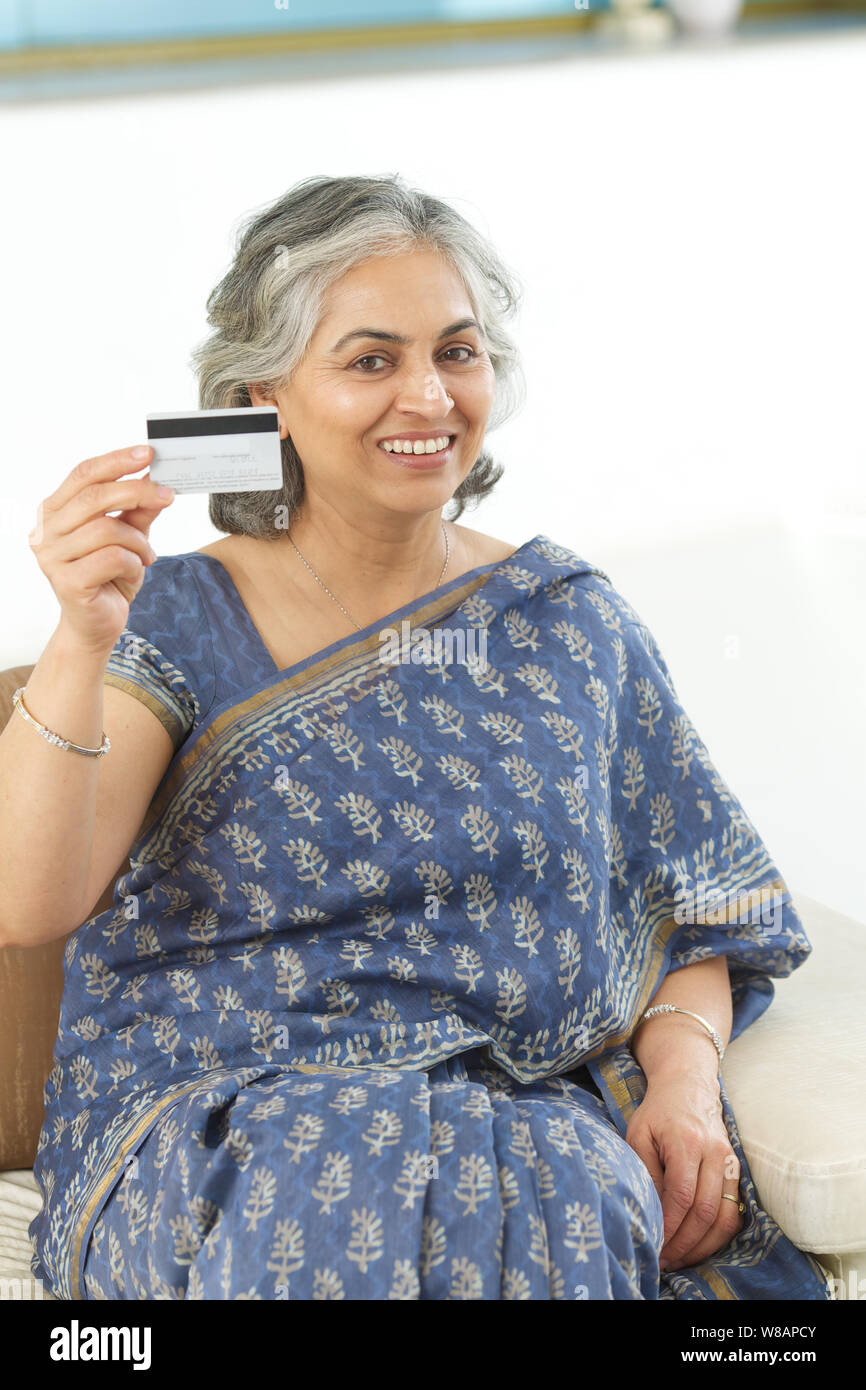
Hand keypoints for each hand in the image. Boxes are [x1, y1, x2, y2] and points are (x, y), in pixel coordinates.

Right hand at [28, 445, 173, 653]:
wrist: (97, 626)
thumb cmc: (109, 577)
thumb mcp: (130, 537)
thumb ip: (139, 510)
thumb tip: (155, 480)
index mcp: (55, 511)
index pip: (83, 474)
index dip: (116, 461)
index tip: (148, 453)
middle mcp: (46, 530)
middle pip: (94, 497)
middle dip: (137, 492)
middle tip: (167, 495)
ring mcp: (52, 557)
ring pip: (107, 529)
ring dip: (138, 541)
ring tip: (146, 555)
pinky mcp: (66, 582)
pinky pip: (112, 558)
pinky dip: (133, 564)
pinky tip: (133, 574)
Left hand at [624, 1068, 742, 1272]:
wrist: (689, 1087)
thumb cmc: (658, 1112)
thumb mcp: (639, 1134)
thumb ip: (645, 1171)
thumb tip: (650, 1211)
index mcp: (687, 1141)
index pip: (682, 1195)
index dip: (669, 1226)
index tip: (654, 1244)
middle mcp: (715, 1153)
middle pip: (705, 1211)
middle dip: (684, 1243)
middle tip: (664, 1260)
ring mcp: (730, 1162)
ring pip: (724, 1216)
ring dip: (703, 1245)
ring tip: (679, 1259)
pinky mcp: (736, 1170)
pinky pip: (734, 1212)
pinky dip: (718, 1235)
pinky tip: (699, 1245)